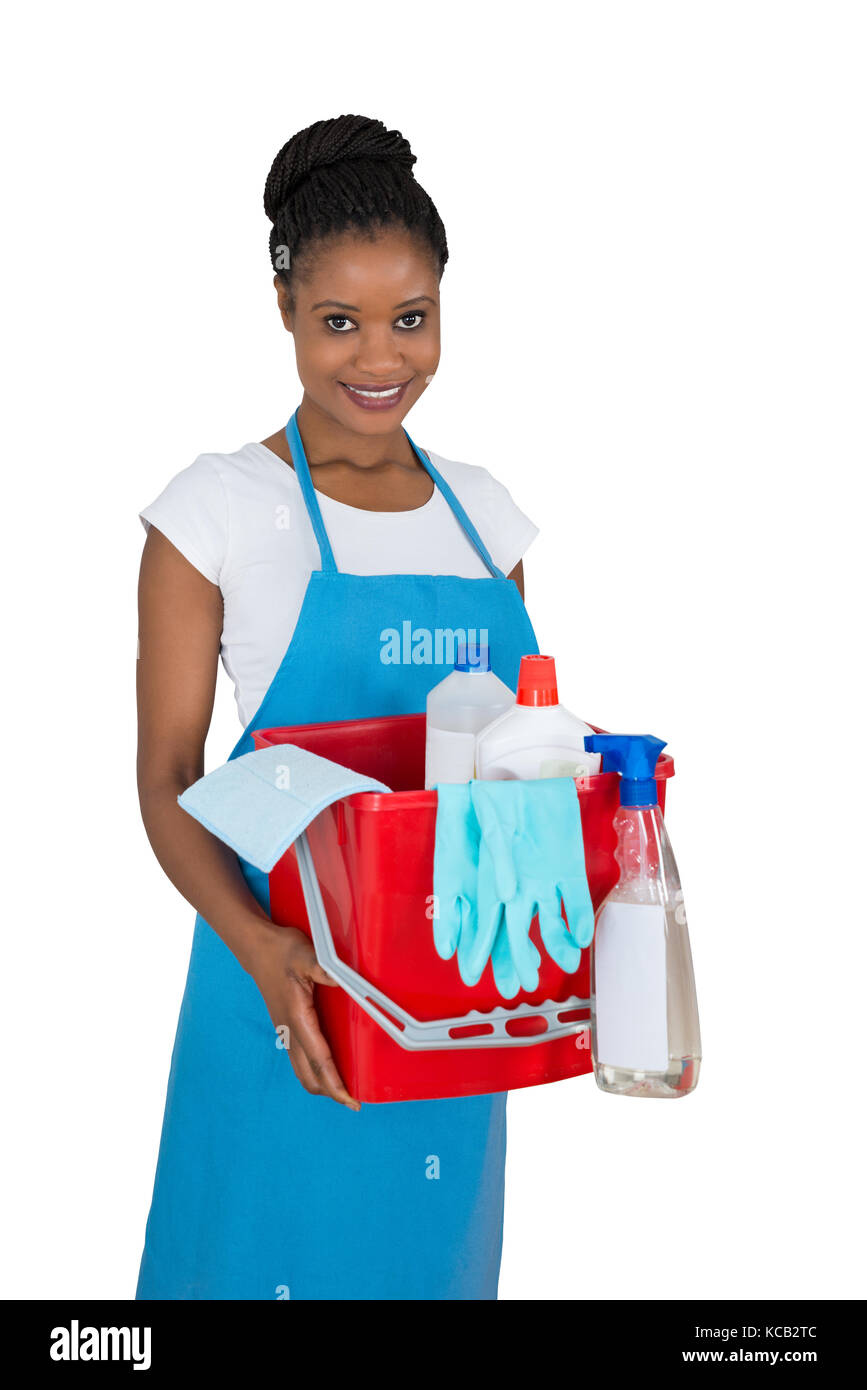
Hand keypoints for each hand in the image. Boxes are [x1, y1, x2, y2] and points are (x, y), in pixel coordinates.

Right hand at [249, 921, 359, 1110]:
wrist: (257, 949)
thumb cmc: (282, 951)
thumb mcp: (306, 955)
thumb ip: (326, 969)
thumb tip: (348, 981)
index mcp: (297, 1018)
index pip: (319, 1060)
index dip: (336, 1084)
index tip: (351, 1102)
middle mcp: (290, 1031)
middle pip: (309, 1075)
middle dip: (331, 1092)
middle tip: (355, 1101)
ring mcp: (286, 1031)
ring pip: (303, 1070)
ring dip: (322, 1083)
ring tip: (345, 1089)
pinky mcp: (286, 1027)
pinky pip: (300, 1058)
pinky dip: (315, 1070)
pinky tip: (329, 1066)